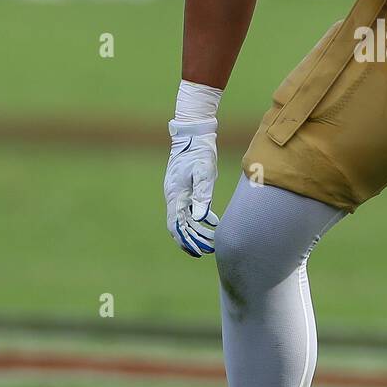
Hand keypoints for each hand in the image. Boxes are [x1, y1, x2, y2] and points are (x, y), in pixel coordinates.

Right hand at [164, 117, 218, 256]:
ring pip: (184, 219)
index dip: (187, 241)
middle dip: (193, 240)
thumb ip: (202, 195)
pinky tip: (213, 223)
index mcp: (176, 195)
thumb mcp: (203, 173)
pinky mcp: (184, 189)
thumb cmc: (200, 152)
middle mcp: (174, 196)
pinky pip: (189, 210)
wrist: (194, 135)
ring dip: (196, 232)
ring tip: (211, 241)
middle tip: (209, 250)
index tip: (199, 251)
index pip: (177, 225)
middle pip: (180, 226)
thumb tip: (200, 218)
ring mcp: (178, 193)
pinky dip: (199, 219)